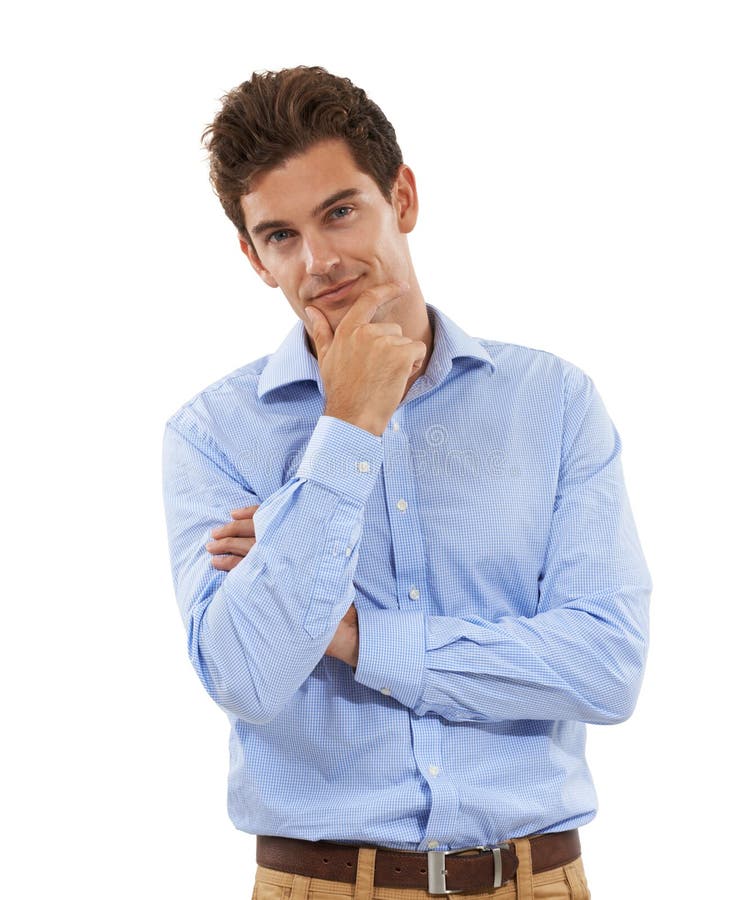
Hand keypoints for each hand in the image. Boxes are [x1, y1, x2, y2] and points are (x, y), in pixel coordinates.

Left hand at [205, 507, 359, 667]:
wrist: (333, 619)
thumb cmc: (326, 588)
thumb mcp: (317, 560)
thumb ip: (300, 543)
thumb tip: (283, 528)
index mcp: (297, 537)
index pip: (269, 518)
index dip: (249, 514)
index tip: (233, 513)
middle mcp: (287, 548)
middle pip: (252, 532)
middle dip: (230, 531)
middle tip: (214, 532)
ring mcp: (278, 566)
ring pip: (244, 550)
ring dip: (224, 547)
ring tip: (211, 549)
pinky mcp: (270, 585)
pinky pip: (243, 570)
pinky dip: (228, 566)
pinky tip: (218, 565)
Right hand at [305, 281, 426, 435]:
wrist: (352, 417)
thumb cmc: (340, 390)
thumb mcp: (326, 358)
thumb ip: (321, 331)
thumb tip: (311, 310)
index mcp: (347, 331)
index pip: (368, 301)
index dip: (387, 290)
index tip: (402, 286)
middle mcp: (365, 332)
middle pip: (392, 330)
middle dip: (392, 349)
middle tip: (377, 372)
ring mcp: (384, 342)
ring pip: (406, 342)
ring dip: (403, 358)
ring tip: (385, 378)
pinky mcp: (401, 355)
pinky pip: (418, 351)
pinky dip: (414, 364)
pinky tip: (398, 379)